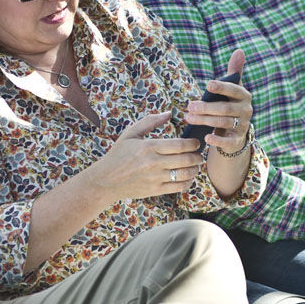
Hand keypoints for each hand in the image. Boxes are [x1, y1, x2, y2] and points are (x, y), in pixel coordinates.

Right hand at [88, 113, 203, 199]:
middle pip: (186, 159)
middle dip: (197, 156)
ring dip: (195, 169)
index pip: (180, 145)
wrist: (105, 180)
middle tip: (198, 154)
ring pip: (185, 174)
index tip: (196, 143)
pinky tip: (188, 178)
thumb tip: (169, 113)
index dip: (193, 144)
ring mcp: (155, 178)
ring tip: (195, 165)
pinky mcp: (155, 190)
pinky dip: (188, 182)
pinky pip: (178, 187)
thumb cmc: (118, 154)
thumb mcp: (131, 134)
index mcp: (149, 146)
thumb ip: (150, 121)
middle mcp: (153, 163)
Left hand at [187, 49, 252, 154]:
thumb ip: (234, 72)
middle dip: (207, 107)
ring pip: (223, 122)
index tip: (208, 85)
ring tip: (188, 118)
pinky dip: (217, 140)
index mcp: (244, 96)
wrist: (236, 131)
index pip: (234, 90)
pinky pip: (227, 141)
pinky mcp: (236, 140)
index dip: (222, 87)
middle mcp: (246, 111)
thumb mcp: (232, 90)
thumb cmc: (230, 105)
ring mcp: (242, 126)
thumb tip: (239, 50)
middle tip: (190, 106)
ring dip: (205, 120)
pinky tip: (206, 137)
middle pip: (225, 108)